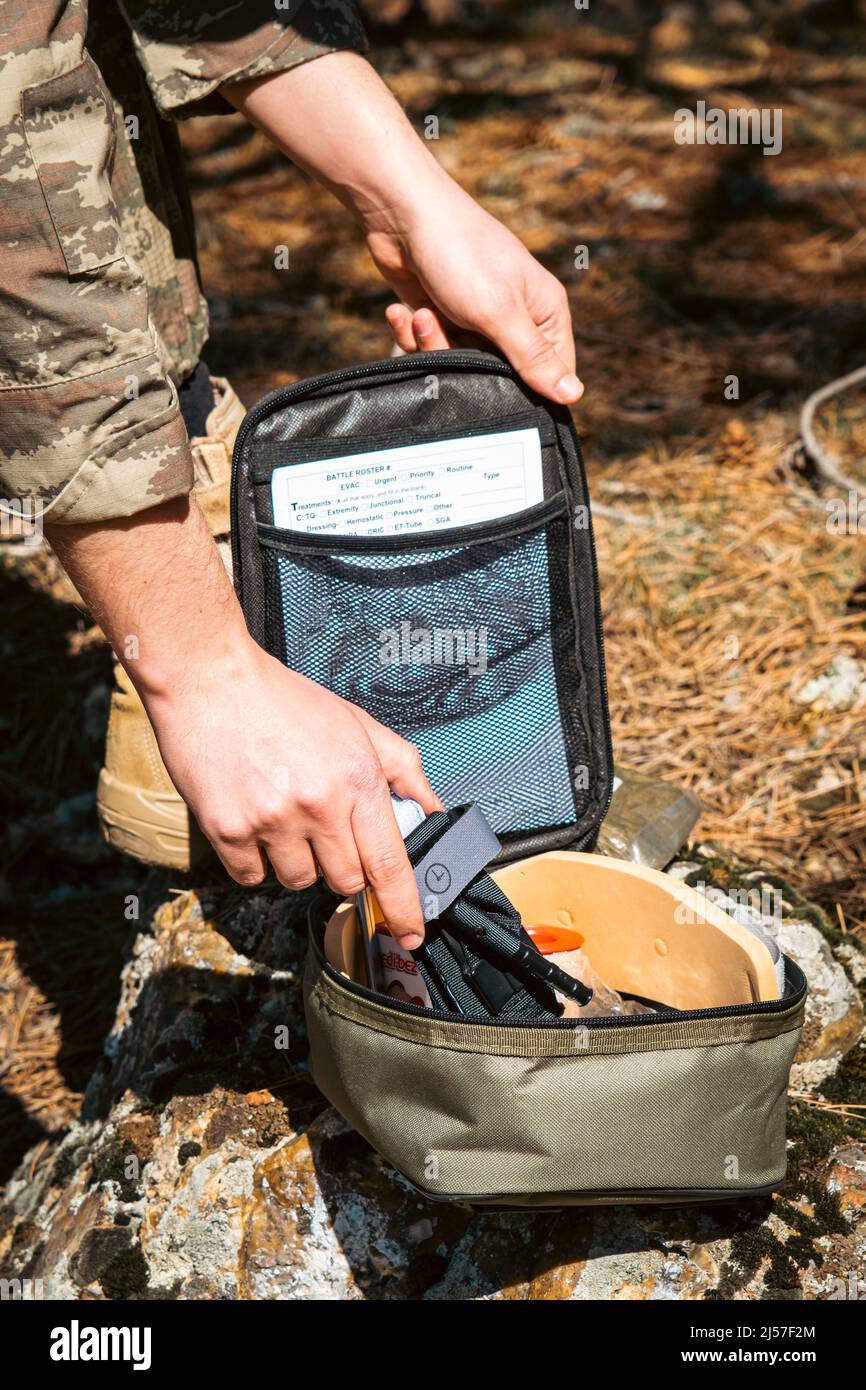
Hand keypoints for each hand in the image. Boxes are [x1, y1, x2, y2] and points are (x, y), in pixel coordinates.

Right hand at [146, 636, 440, 945]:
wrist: (211, 680)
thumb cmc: (283, 700)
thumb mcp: (356, 722)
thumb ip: (401, 768)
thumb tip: (429, 808)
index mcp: (356, 780)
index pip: (390, 864)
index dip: (404, 908)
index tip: (411, 933)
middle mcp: (319, 805)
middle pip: (346, 881)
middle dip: (343, 866)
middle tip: (325, 828)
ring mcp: (272, 821)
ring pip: (299, 881)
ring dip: (297, 861)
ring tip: (284, 813)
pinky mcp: (228, 829)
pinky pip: (253, 876)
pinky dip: (256, 860)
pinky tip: (254, 820)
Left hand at [367, 178, 582, 404]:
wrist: (402, 216)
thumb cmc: (462, 255)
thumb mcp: (501, 312)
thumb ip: (534, 358)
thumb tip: (574, 395)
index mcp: (545, 312)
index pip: (554, 372)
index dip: (530, 390)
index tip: (499, 392)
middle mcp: (516, 317)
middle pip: (499, 375)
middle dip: (466, 365)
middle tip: (448, 336)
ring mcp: (477, 318)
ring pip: (460, 364)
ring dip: (433, 345)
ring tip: (424, 315)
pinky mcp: (443, 317)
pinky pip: (432, 348)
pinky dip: (414, 334)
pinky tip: (405, 312)